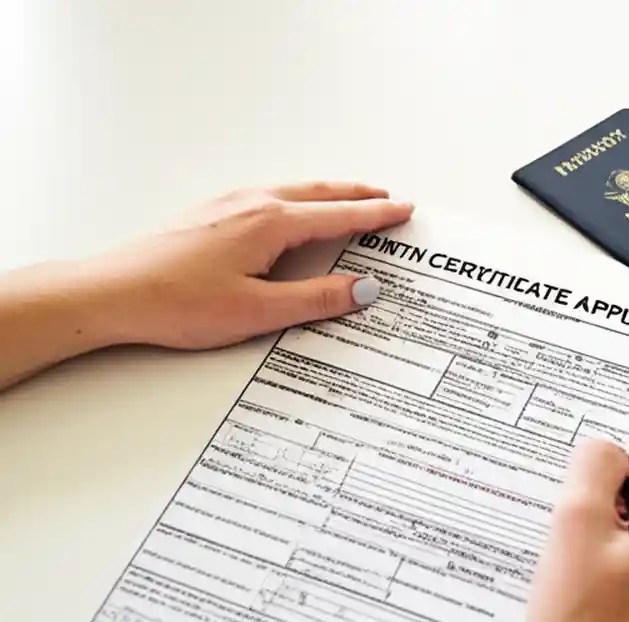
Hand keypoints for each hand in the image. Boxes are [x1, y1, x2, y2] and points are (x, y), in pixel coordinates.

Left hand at [0, 181, 411, 389]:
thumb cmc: (175, 303)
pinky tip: (295, 212)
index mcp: (271, 222)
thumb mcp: (258, 311)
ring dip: (328, 194)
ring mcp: (228, 204)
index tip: (404, 209)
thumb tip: (363, 289)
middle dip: (358, 194)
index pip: (340, 215)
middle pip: (320, 192)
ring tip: (351, 201)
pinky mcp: (210, 213)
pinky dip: (299, 199)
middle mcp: (252, 203)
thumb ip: (317, 299)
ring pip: (294, 190)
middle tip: (387, 197)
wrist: (111, 292)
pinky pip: (270, 196)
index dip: (377, 214)